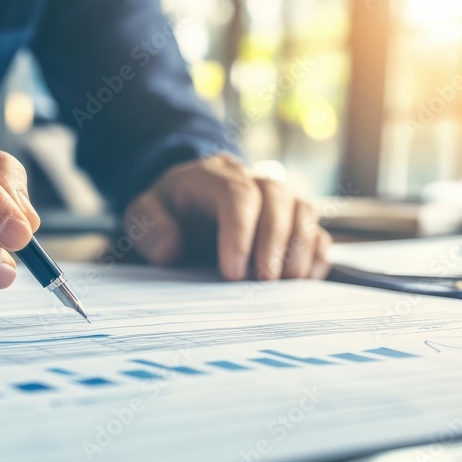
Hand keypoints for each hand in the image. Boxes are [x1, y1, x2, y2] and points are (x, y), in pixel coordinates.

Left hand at [124, 154, 331, 280]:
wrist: (189, 207)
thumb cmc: (169, 214)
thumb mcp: (143, 214)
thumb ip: (149, 227)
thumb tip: (169, 249)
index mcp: (214, 175)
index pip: (236, 193)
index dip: (239, 232)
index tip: (231, 272)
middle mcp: (253, 180)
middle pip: (278, 196)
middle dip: (274, 241)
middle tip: (263, 281)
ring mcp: (279, 199)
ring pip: (304, 209)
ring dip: (299, 248)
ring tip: (283, 285)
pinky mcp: (296, 222)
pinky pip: (318, 231)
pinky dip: (316, 256)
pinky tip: (302, 282)